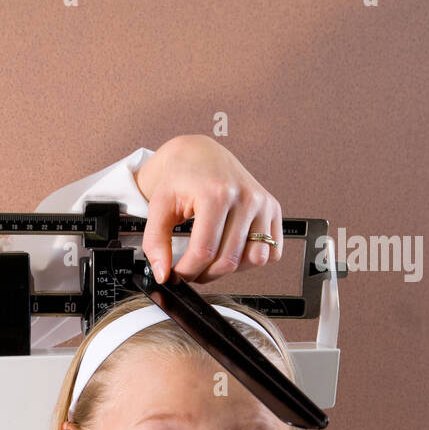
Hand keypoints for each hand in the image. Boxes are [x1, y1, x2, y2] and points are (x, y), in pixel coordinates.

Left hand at [134, 134, 282, 284]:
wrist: (200, 155)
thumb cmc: (181, 178)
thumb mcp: (159, 206)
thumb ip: (155, 243)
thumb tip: (163, 274)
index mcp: (216, 194)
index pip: (204, 252)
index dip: (187, 271)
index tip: (177, 274)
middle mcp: (245, 197)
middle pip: (228, 260)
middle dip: (205, 274)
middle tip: (191, 269)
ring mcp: (263, 204)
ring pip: (254, 259)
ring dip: (230, 269)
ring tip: (211, 258)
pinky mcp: (273, 210)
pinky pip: (272, 252)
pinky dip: (252, 259)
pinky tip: (232, 249)